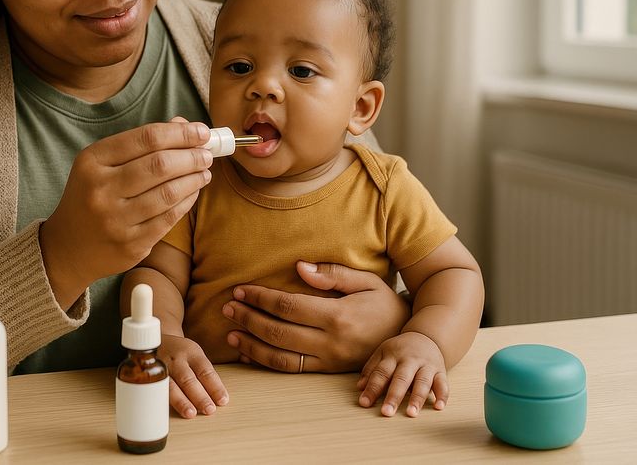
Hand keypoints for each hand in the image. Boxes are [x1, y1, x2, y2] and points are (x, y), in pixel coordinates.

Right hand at [40, 119, 211, 307]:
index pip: (146, 138)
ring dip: (194, 179)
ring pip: (168, 193)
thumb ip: (140, 143)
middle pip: (160, 164)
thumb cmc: (91, 196)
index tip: (201, 132)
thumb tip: (184, 125)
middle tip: (207, 153)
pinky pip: (169, 218)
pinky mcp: (130, 245)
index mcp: (92, 161)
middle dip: (192, 156)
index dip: (180, 133)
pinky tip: (193, 192)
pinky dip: (187, 201)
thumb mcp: (103, 163)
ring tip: (204, 171)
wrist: (69, 247)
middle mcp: (101, 190)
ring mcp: (115, 220)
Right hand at [159, 334, 228, 418]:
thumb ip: (204, 375)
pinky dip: (163, 401)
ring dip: (181, 401)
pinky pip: (156, 390)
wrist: (154, 341)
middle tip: (209, 409)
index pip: (205, 371)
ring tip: (190, 413)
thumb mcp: (194, 355)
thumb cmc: (179, 353)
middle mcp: (176, 360)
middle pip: (188, 379)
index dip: (215, 387)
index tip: (222, 400)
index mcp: (191, 352)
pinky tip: (167, 411)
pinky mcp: (150, 377)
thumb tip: (218, 398)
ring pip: (171, 386)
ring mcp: (161, 368)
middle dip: (199, 396)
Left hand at [222, 261, 409, 372]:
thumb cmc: (384, 304)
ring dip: (251, 345)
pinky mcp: (327, 370)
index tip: (241, 290)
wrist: (409, 339)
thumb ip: (333, 274)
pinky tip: (248, 354)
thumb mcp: (366, 281)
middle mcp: (330, 342)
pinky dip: (266, 363)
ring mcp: (328, 360)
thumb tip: (300, 266)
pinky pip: (291, 370)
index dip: (261, 298)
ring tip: (230, 333)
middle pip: (278, 332)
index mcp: (338, 316)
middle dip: (248, 319)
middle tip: (227, 308)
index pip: (288, 307)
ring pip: (280, 358)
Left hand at [357, 331, 447, 416]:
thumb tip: (359, 387)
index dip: (372, 388)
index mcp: (392, 355)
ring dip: (417, 398)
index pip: (381, 373)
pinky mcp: (440, 372)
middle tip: (387, 413)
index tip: (364, 403)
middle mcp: (410, 360)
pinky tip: (438, 407)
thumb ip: (371, 369)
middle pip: (401, 379)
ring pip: (422, 382)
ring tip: (411, 413)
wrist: (425, 337)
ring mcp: (426, 366)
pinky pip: (443, 384)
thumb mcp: (383, 353)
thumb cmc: (400, 350)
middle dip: (394, 396)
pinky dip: (442, 396)